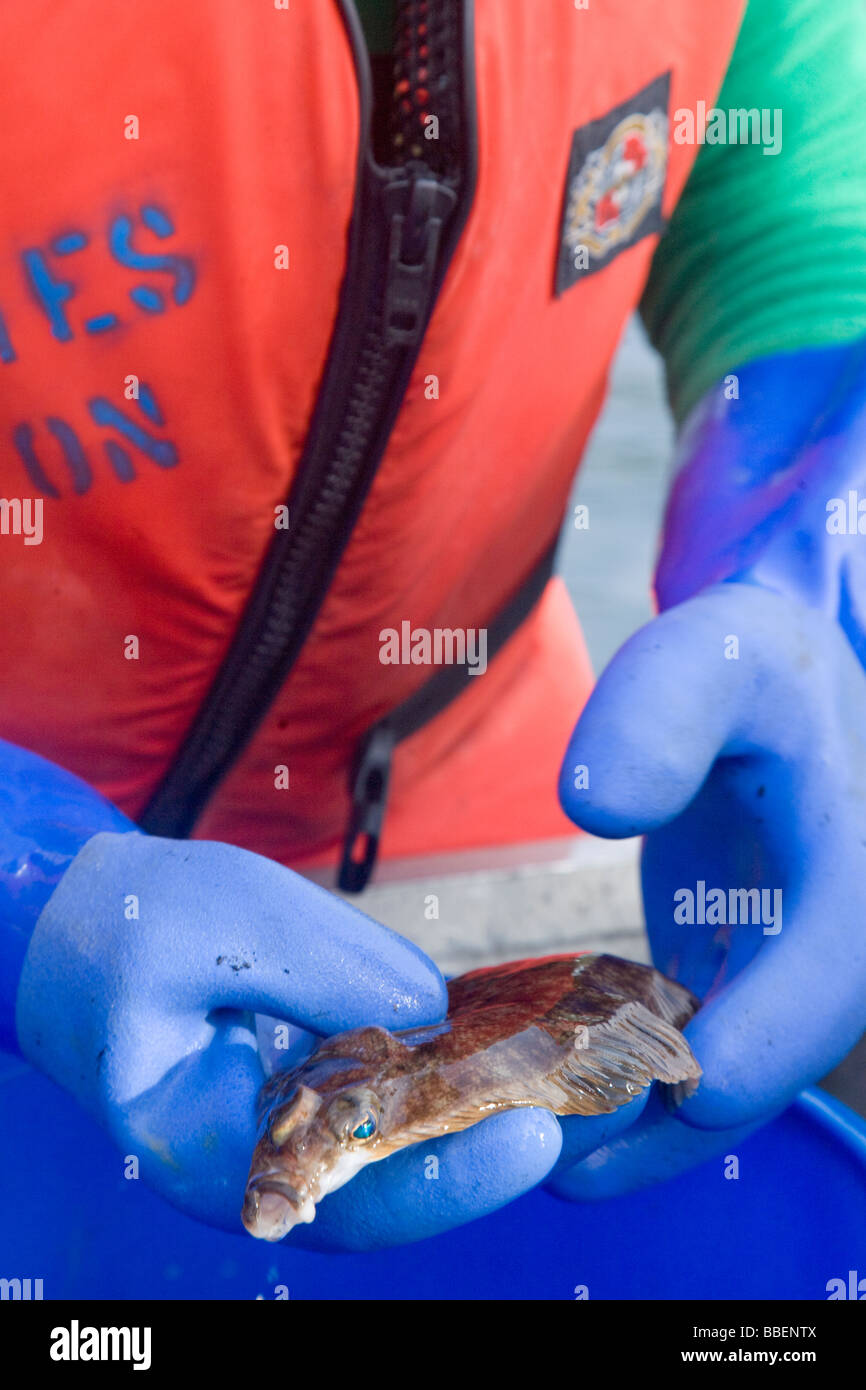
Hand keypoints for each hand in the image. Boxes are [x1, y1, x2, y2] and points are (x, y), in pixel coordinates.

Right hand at [15, 830, 566, 1242]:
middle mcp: (286, 1160)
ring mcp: (318, 1119)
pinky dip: (482, 1052)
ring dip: (522, 1098)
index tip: (532, 1135)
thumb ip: (322, 971)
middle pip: (416, 1177)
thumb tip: (439, 1013)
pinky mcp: (343, 1073)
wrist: (86, 931)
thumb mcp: (210, 927)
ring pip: (430, 1131)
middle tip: (620, 1093)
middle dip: (518, 1138)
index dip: (447, 1181)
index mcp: (228, 1159)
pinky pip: (420, 1077)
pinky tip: (552, 1013)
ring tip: (617, 1055)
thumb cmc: (127, 928)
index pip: (353, 1200)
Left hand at [550, 343, 865, 1197]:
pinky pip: (702, 1053)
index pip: (828, 978)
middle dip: (671, 1116)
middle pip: (773, 1058)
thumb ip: (661, 707)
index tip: (661, 1088)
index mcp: (859, 872)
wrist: (772, 680)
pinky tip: (557, 1107)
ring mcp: (796, 969)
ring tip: (540, 1159)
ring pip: (734, 1078)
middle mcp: (839, 938)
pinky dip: (638, 1089)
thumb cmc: (747, 661)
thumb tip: (597, 805)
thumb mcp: (712, 655)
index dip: (752, 1046)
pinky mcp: (748, 977)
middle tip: (555, 1157)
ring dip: (645, 1127)